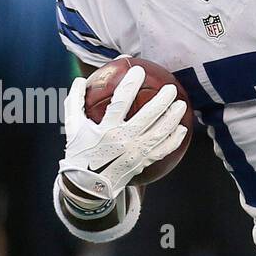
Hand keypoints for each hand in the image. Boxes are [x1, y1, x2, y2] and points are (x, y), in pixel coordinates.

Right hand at [59, 65, 187, 206]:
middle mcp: (123, 140)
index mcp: (106, 129)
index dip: (130, 84)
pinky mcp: (143, 162)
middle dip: (161, 100)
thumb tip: (79, 79)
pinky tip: (182, 129)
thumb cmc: (80, 151)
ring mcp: (135, 153)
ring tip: (181, 105)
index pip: (121, 101)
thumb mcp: (72, 126)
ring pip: (160, 133)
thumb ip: (76, 102)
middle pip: (148, 117)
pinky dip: (174, 140)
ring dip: (172, 118)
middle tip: (170, 88)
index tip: (138, 69)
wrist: (88, 185)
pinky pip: (163, 150)